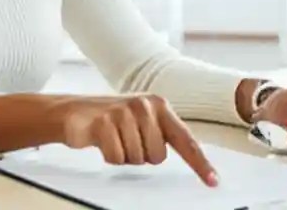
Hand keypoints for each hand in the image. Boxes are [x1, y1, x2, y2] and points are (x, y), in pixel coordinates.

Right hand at [57, 94, 218, 186]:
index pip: (185, 140)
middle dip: (142, 155)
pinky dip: (109, 156)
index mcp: (160, 106)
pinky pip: (117, 158)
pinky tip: (102, 141)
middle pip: (157, 157)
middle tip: (127, 140)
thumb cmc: (112, 119)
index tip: (213, 181)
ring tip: (113, 138)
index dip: (200, 163)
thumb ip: (163, 134)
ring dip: (124, 156)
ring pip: (136, 159)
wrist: (73, 111)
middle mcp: (145, 106)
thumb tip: (191, 155)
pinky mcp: (104, 122)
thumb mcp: (142, 121)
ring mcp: (124, 112)